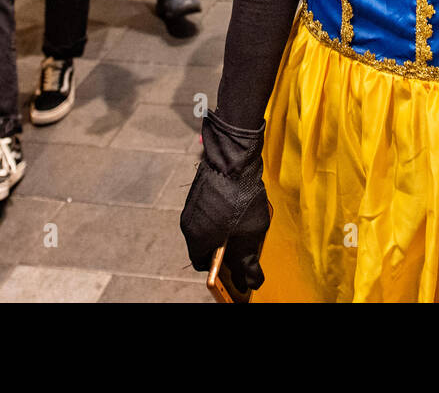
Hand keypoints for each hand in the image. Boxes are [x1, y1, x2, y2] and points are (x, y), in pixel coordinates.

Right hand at [180, 112, 270, 292]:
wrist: (232, 156)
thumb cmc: (240, 197)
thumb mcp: (250, 234)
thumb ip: (248, 262)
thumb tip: (250, 283)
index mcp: (196, 238)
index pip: (203, 265)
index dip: (221, 269)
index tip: (238, 267)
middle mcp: (188, 223)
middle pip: (205, 246)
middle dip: (224, 250)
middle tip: (245, 245)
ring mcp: (191, 206)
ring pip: (207, 228)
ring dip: (224, 232)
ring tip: (245, 225)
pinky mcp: (197, 193)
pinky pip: (207, 213)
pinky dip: (221, 217)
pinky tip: (238, 208)